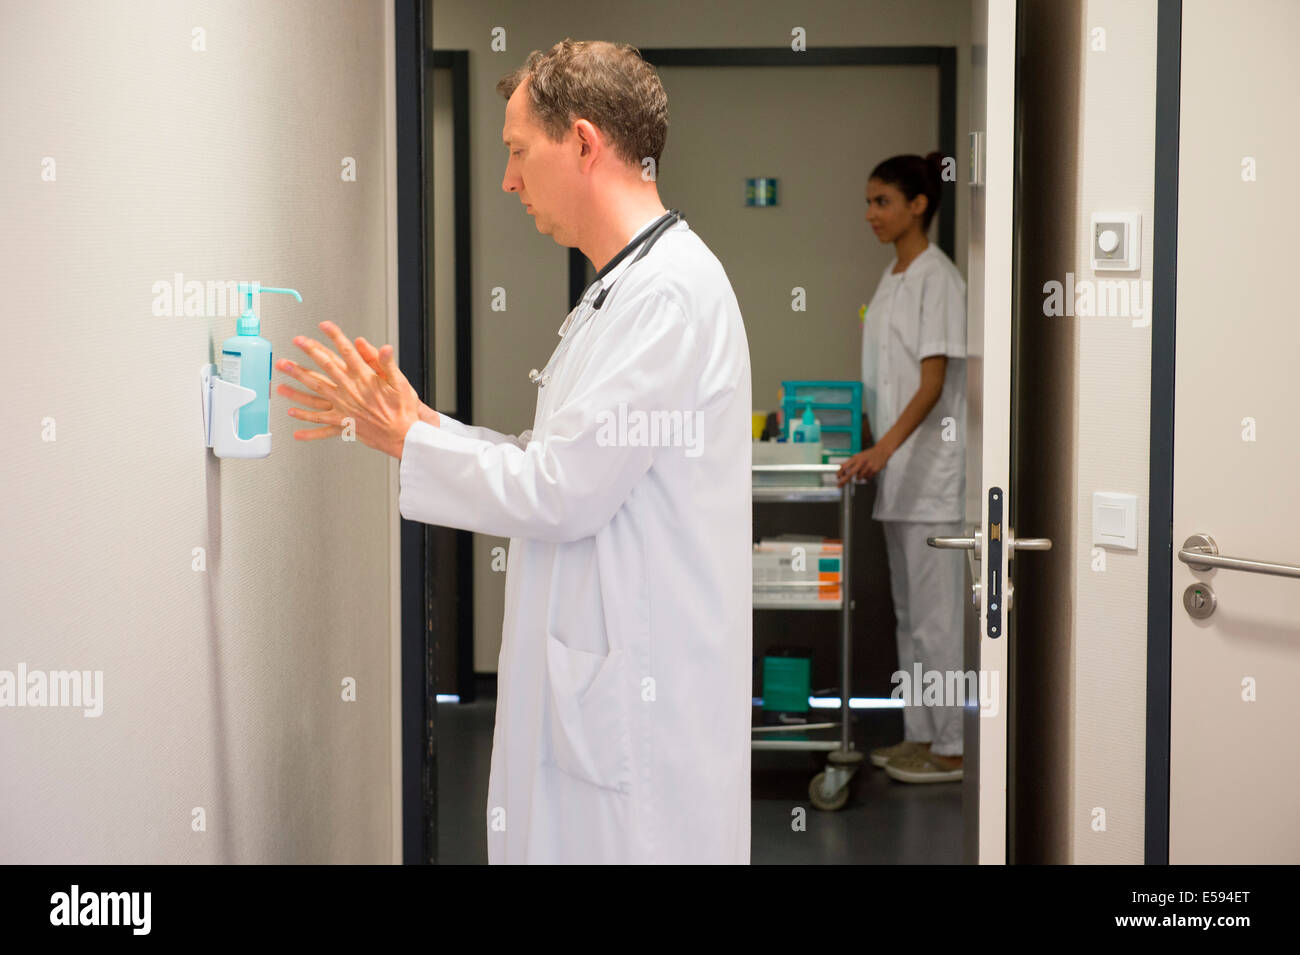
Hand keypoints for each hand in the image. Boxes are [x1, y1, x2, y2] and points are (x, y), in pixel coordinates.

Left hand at [275, 321, 422, 458]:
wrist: (403, 436)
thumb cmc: (403, 410)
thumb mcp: (400, 383)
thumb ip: (387, 364)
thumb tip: (383, 347)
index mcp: (365, 379)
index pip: (347, 353)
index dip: (335, 337)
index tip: (325, 325)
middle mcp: (351, 392)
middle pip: (326, 368)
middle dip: (310, 352)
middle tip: (298, 341)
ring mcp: (344, 408)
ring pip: (316, 392)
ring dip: (298, 381)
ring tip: (284, 371)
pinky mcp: (343, 423)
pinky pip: (320, 421)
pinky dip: (305, 417)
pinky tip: (292, 413)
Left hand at [836, 444, 891, 485]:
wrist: (881, 451)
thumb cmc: (867, 455)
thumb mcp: (858, 456)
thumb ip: (850, 462)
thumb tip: (840, 468)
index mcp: (856, 458)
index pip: (845, 466)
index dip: (840, 472)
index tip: (837, 477)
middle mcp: (861, 462)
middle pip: (850, 474)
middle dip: (844, 481)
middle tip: (839, 485)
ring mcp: (868, 466)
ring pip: (859, 477)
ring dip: (859, 476)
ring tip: (864, 470)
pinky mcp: (874, 470)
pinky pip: (867, 478)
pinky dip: (867, 476)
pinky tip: (869, 470)